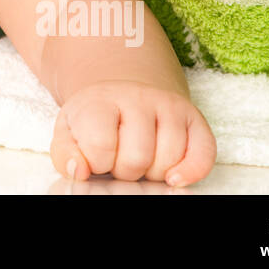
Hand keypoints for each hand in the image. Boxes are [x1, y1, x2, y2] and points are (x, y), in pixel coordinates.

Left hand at [50, 79, 215, 186]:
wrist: (121, 92)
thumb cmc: (94, 119)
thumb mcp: (68, 131)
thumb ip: (65, 154)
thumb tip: (79, 171)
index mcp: (100, 100)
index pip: (101, 144)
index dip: (98, 162)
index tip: (96, 157)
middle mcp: (138, 97)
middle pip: (137, 157)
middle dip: (125, 171)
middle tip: (119, 160)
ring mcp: (168, 106)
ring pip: (168, 160)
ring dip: (152, 173)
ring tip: (139, 159)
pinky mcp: (194, 118)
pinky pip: (204, 153)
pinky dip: (191, 172)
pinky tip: (173, 177)